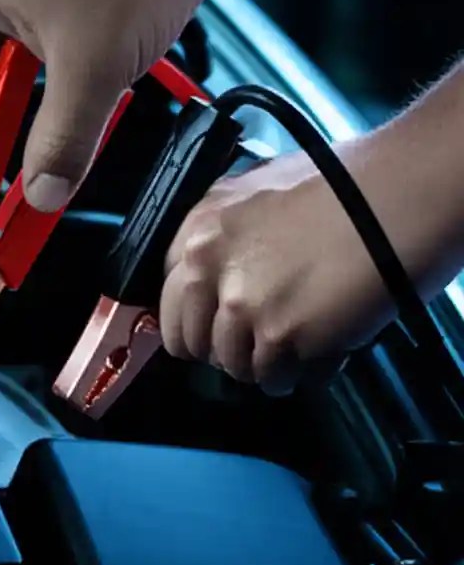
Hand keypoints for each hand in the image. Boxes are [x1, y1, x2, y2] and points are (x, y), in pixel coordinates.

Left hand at [158, 152, 391, 394]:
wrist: (397, 197)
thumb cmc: (342, 185)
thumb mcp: (256, 190)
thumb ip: (224, 231)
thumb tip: (211, 266)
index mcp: (197, 229)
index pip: (168, 297)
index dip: (195, 316)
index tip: (212, 325)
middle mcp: (207, 268)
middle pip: (189, 341)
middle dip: (219, 348)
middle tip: (255, 343)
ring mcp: (241, 305)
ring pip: (231, 366)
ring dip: (263, 364)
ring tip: (297, 346)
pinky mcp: (280, 335)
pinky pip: (274, 379)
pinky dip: (298, 375)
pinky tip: (320, 353)